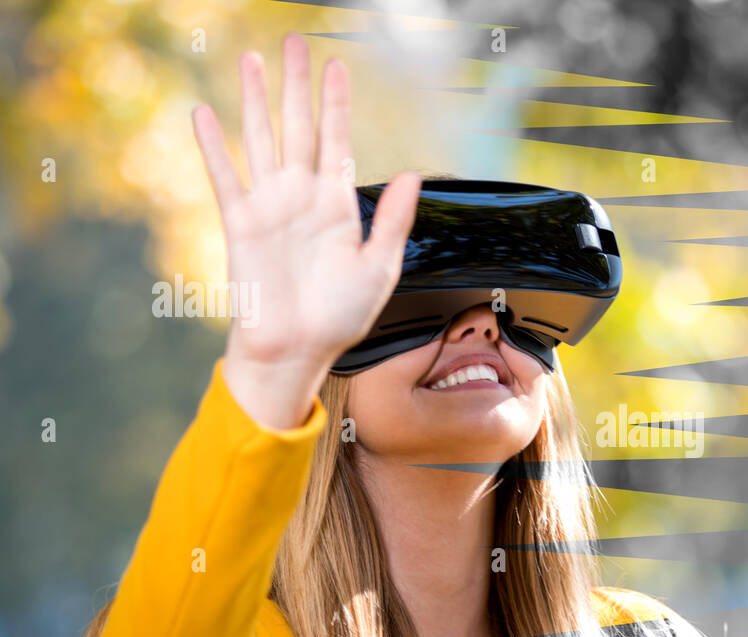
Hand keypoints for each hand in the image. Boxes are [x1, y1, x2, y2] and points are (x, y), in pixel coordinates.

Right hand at [190, 34, 420, 427]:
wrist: (298, 352)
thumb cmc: (340, 317)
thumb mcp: (380, 268)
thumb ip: (393, 220)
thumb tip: (413, 175)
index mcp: (337, 206)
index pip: (336, 141)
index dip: (336, 104)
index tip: (337, 65)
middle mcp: (301, 198)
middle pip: (298, 128)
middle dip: (296, 86)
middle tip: (293, 42)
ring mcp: (269, 207)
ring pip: (261, 140)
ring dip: (256, 100)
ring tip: (250, 59)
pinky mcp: (240, 224)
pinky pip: (225, 176)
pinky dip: (214, 145)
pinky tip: (204, 112)